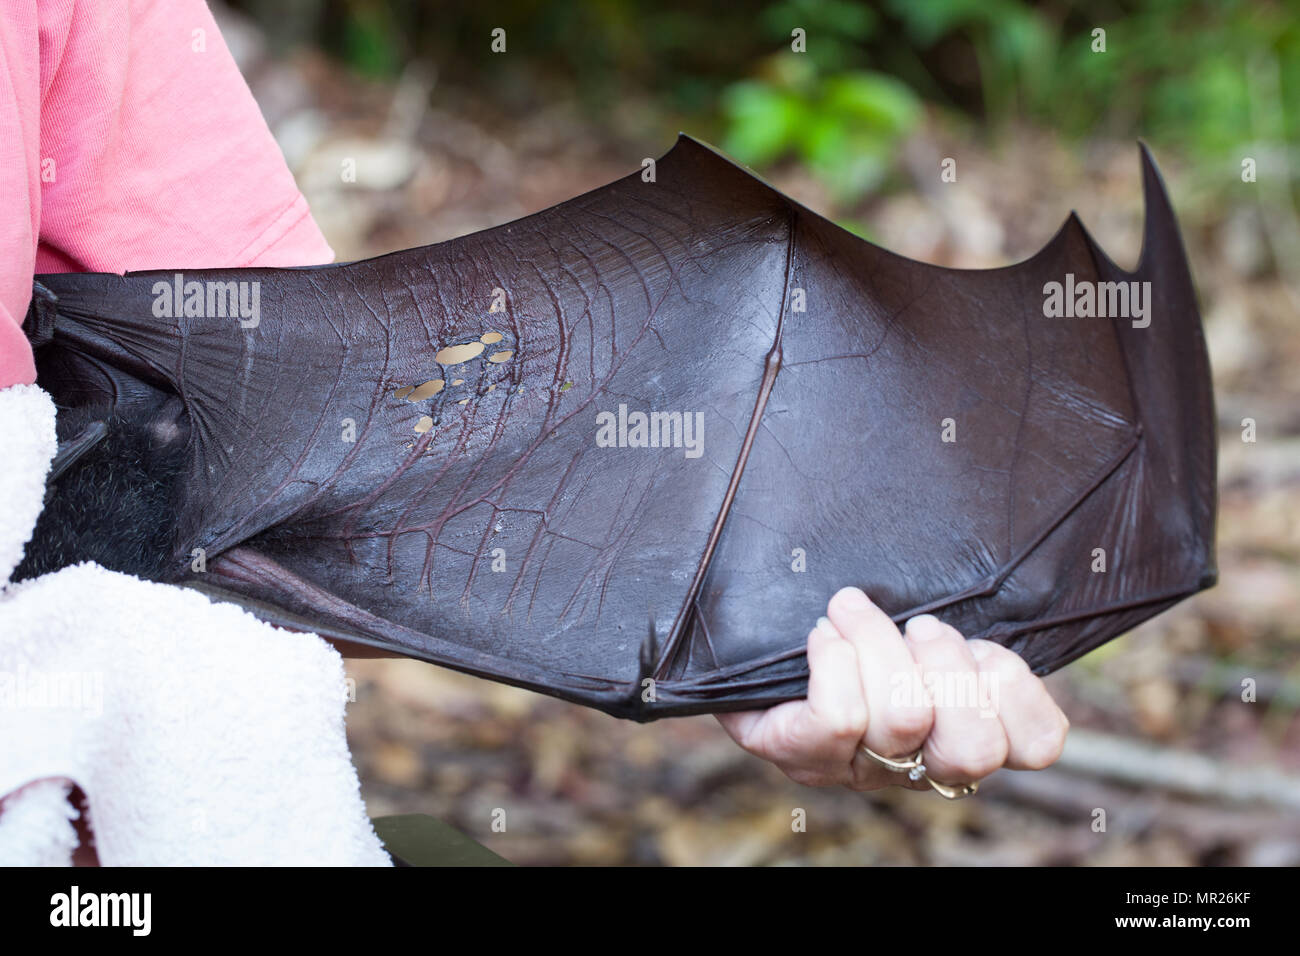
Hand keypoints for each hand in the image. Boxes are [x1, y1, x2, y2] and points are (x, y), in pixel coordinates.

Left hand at [716, 587, 1069, 791]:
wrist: (744, 645)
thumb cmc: (848, 625)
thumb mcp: (917, 621)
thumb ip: (959, 624)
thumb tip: (988, 606)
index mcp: (961, 730)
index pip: (1036, 747)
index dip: (1018, 690)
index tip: (981, 646)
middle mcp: (916, 764)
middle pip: (975, 748)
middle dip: (951, 668)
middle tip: (918, 627)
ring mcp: (855, 766)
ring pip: (905, 718)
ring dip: (882, 645)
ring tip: (855, 613)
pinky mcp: (799, 754)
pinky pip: (838, 716)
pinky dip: (834, 660)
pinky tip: (821, 635)